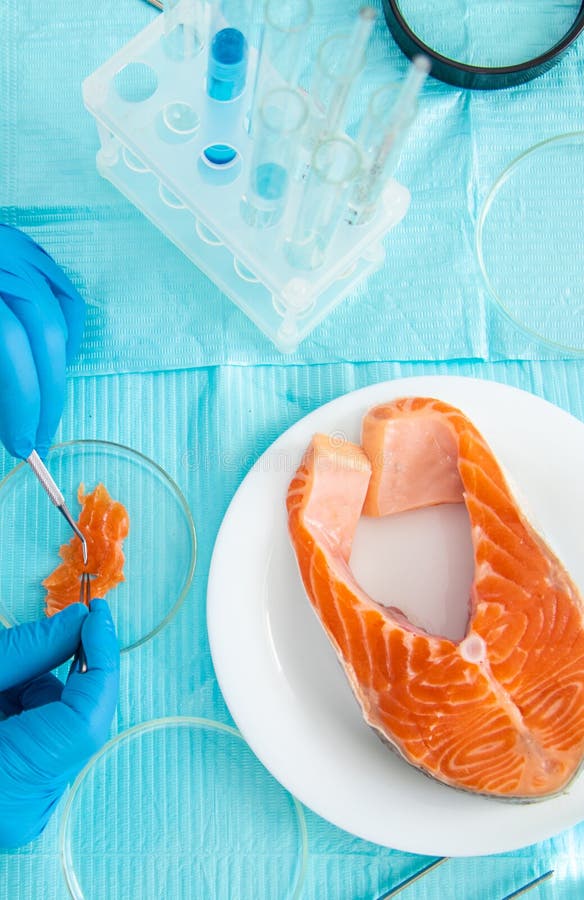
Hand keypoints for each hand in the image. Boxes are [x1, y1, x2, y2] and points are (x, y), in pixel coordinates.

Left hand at [0, 225, 84, 458]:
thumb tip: (6, 423)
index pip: (8, 344)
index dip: (21, 401)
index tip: (21, 443)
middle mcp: (1, 263)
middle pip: (41, 333)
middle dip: (46, 396)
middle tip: (39, 437)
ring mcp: (17, 252)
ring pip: (55, 318)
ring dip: (55, 373)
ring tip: (43, 409)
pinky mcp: (29, 252)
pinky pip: (65, 296)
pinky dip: (67, 333)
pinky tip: (55, 362)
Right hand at [0, 600, 118, 848]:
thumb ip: (31, 649)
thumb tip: (80, 620)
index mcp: (12, 784)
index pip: (88, 717)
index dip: (101, 658)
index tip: (97, 613)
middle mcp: (26, 809)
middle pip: (78, 721)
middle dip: (65, 669)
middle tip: (58, 627)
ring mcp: (23, 809)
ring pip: (59, 728)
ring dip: (38, 688)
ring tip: (2, 676)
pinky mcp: (17, 800)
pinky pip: (41, 741)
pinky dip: (25, 708)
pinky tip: (1, 694)